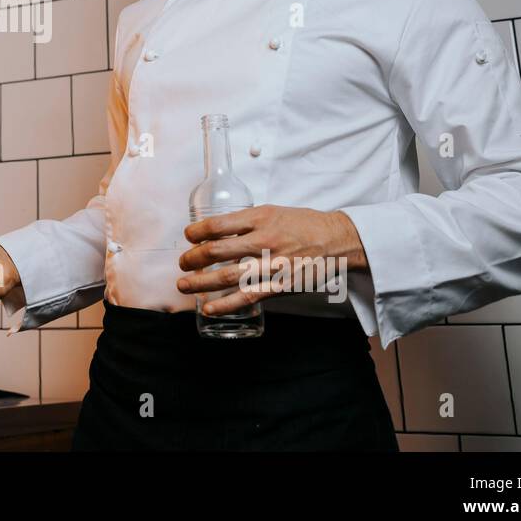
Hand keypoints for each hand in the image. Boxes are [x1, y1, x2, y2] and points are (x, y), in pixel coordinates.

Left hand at [175, 206, 365, 317]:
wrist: (337, 240)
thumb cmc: (303, 224)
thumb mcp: (273, 211)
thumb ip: (246, 220)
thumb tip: (215, 229)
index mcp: (260, 218)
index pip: (218, 224)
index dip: (197, 232)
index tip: (188, 236)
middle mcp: (264, 240)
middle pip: (217, 250)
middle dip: (193, 258)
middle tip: (183, 263)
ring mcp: (272, 264)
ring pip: (227, 276)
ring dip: (200, 282)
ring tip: (184, 285)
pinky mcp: (280, 285)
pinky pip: (248, 297)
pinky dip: (225, 305)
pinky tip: (209, 309)